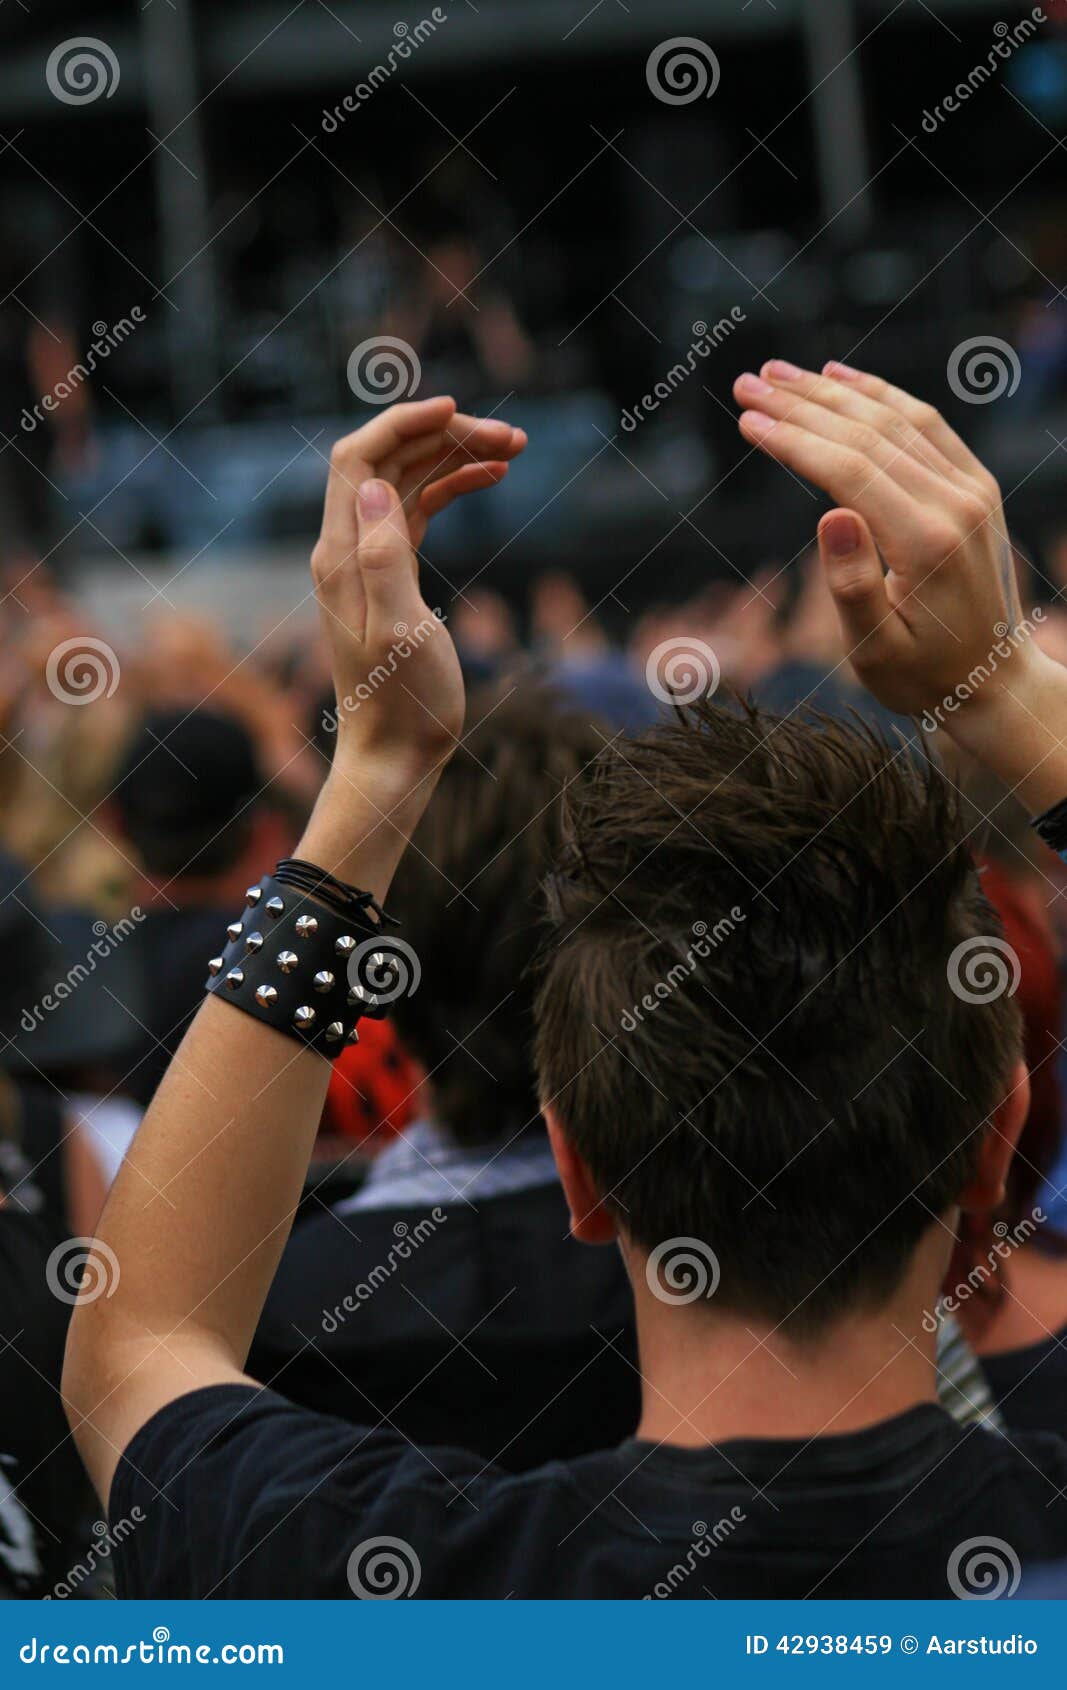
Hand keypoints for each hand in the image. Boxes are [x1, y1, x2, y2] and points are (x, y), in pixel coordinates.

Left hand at [311, 396, 523, 773]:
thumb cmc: (402, 703)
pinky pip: (419, 511)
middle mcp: (348, 549)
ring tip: (514, 450)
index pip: (359, 459)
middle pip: (388, 461)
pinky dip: (452, 487)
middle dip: (445, 436)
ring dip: (455, 458)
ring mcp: (369, 560)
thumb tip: (376, 486)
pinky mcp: (394, 576)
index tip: (456, 408)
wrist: (396, 755)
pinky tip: (491, 478)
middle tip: (513, 438)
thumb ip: (384, 559)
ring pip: (407, 482)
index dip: (402, 423)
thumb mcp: (399, 631)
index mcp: (341, 555)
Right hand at [731, 360, 1025, 720]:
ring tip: (778, 374)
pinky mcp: (976, 486)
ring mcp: (972, 489)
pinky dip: (880, 396)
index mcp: (926, 543)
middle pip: (869, 433)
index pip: (849, 470)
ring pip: (895, 418)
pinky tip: (842, 377)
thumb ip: (852, 588)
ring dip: (832, 390)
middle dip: (801, 404)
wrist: (993, 681)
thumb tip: (830, 515)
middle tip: (745, 383)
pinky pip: (925, 424)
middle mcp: (956, 504)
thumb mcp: (876, 654)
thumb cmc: (923, 675)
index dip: (793, 440)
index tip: (746, 419)